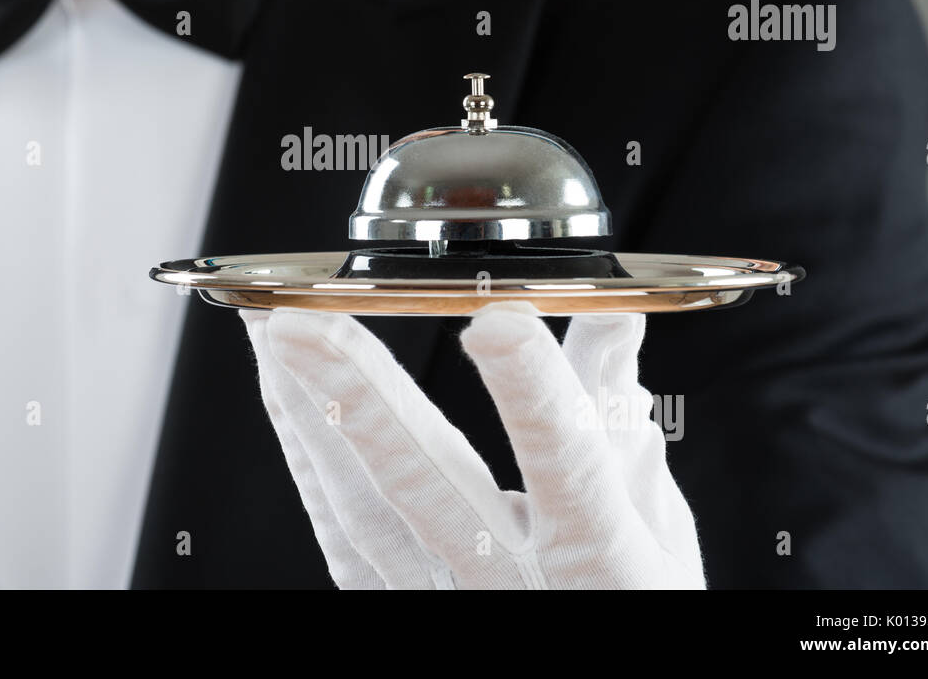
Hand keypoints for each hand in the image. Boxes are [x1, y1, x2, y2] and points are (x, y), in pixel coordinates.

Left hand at [242, 302, 704, 588]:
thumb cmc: (623, 603)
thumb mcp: (654, 529)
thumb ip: (616, 423)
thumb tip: (609, 319)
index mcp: (602, 566)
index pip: (570, 470)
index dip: (534, 396)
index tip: (501, 322)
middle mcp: (512, 590)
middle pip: (427, 492)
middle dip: (359, 400)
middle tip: (302, 324)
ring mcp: (445, 604)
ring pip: (361, 513)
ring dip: (310, 415)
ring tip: (272, 332)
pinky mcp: (395, 608)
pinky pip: (340, 536)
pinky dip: (307, 457)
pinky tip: (283, 396)